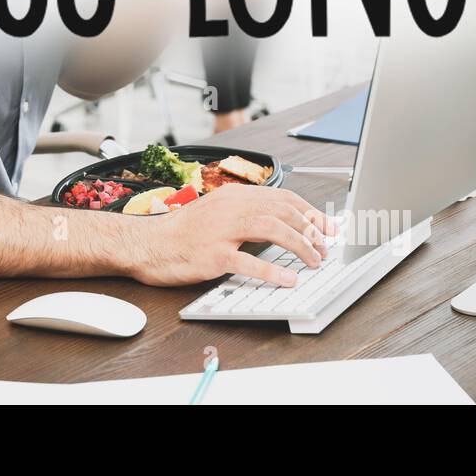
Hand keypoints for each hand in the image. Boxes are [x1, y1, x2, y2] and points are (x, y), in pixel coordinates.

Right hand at [126, 183, 335, 286]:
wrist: (148, 243)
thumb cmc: (181, 232)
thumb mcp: (216, 213)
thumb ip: (244, 214)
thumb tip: (281, 224)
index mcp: (233, 196)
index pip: (282, 197)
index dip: (309, 211)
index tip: (327, 226)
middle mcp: (230, 207)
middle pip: (282, 211)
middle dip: (311, 230)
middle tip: (325, 247)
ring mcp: (221, 230)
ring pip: (273, 229)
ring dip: (300, 246)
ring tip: (314, 261)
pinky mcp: (213, 254)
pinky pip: (249, 261)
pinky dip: (273, 271)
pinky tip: (288, 279)